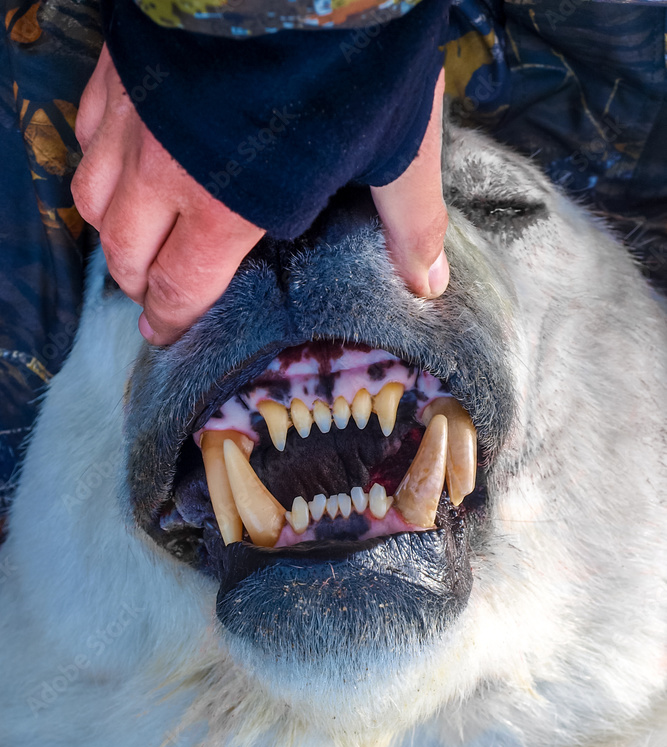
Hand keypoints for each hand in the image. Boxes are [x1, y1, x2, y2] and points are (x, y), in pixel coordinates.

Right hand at [72, 47, 448, 345]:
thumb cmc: (351, 57)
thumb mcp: (397, 145)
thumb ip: (408, 222)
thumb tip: (428, 284)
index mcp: (227, 207)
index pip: (180, 287)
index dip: (171, 320)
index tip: (164, 335)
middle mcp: (166, 170)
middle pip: (126, 253)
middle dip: (137, 286)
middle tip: (153, 295)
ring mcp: (135, 115)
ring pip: (93, 197)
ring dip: (112, 230)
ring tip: (136, 237)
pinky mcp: (122, 66)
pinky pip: (87, 132)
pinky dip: (100, 161)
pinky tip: (124, 160)